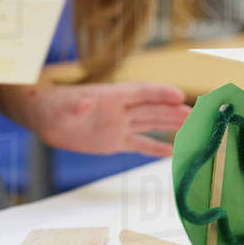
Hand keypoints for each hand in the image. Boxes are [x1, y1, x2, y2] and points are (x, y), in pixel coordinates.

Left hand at [30, 82, 191, 156]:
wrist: (46, 118)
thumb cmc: (55, 106)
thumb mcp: (65, 106)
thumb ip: (77, 106)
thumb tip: (84, 103)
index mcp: (113, 96)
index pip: (142, 93)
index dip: (160, 93)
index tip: (180, 95)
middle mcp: (121, 109)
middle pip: (152, 108)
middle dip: (173, 110)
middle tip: (196, 114)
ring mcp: (119, 125)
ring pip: (150, 124)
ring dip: (170, 125)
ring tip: (191, 126)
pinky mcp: (113, 141)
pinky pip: (138, 144)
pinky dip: (154, 148)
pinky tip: (171, 152)